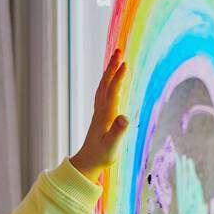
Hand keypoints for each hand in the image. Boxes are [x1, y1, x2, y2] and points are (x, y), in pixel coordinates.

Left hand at [69, 47, 129, 182]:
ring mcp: (99, 112)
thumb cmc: (101, 156)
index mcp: (105, 115)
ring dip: (109, 71)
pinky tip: (110, 78)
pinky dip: (107, 81)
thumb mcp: (112, 146)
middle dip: (112, 67)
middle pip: (106, 84)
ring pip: (103, 86)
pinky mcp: (100, 115)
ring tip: (116, 58)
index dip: (119, 78)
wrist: (88, 162)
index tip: (125, 63)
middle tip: (119, 50)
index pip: (113, 92)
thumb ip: (118, 132)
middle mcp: (101, 110)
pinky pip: (103, 92)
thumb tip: (124, 118)